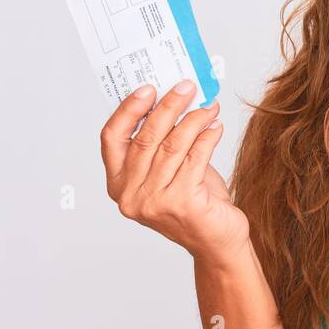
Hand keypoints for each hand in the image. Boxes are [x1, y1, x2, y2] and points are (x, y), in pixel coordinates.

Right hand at [101, 81, 249, 261]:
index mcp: (117, 184)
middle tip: (187, 87)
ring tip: (209, 106)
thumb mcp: (168, 170)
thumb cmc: (193, 202)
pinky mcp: (183, 203)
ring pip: (173, 145)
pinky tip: (216, 127)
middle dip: (168, 106)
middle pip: (146, 137)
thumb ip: (162, 142)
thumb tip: (172, 98)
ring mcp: (154, 202)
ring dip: (194, 119)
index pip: (112, 138)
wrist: (217, 241)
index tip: (148, 87)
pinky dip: (207, 137)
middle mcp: (130, 195)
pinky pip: (196, 157)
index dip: (128, 109)